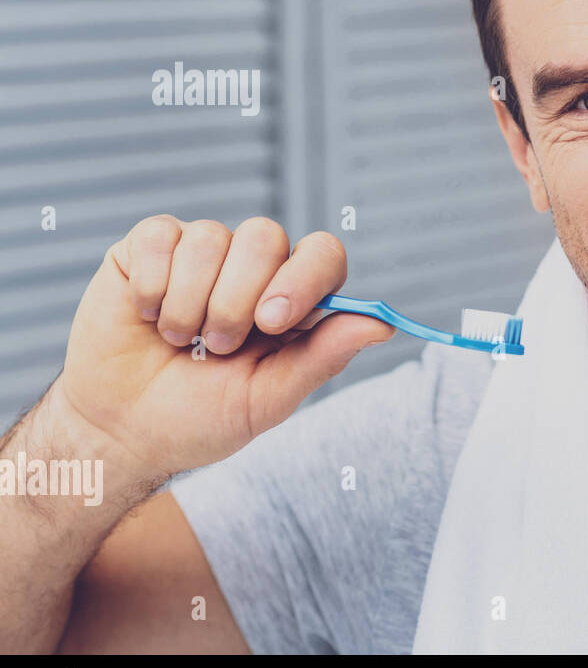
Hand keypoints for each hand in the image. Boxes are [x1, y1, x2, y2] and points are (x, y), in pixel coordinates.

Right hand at [56, 216, 392, 479]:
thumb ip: (323, 356)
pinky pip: (160, 236)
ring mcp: (202, 252)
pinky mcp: (150, 247)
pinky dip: (153, 286)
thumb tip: (383, 324)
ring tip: (180, 340)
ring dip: (191, 302)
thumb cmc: (202, 417)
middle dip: (236, 301)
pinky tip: (148, 316)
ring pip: (210, 237)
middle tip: (216, 348)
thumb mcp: (268, 397)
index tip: (273, 322)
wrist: (123, 431)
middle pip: (265, 237)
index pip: (322, 254)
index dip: (302, 279)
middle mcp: (253, 266)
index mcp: (293, 298)